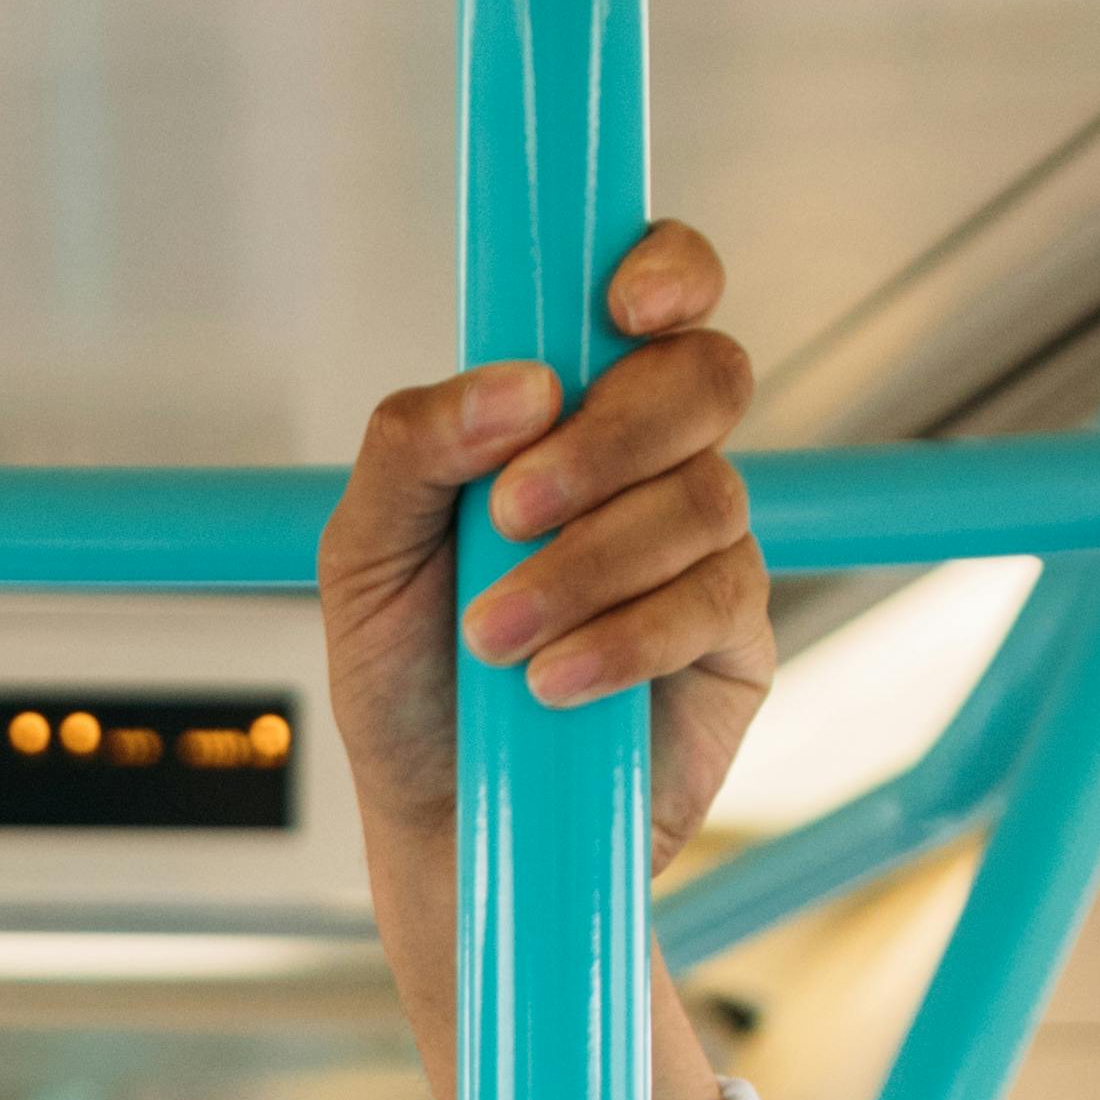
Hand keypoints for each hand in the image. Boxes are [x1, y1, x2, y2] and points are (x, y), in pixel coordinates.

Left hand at [321, 217, 767, 1099]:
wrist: (445, 829)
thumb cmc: (408, 683)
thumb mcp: (364, 561)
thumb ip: (411, 451)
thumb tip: (516, 388)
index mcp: (569, 416)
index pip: (658, 298)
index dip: (669, 271)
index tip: (627, 306)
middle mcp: (651, 467)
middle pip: (705, 377)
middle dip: (609, 438)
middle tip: (510, 513)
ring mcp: (705, 550)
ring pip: (705, 496)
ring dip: (590, 562)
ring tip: (497, 638)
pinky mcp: (735, 642)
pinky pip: (714, 599)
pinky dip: (624, 636)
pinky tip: (554, 683)